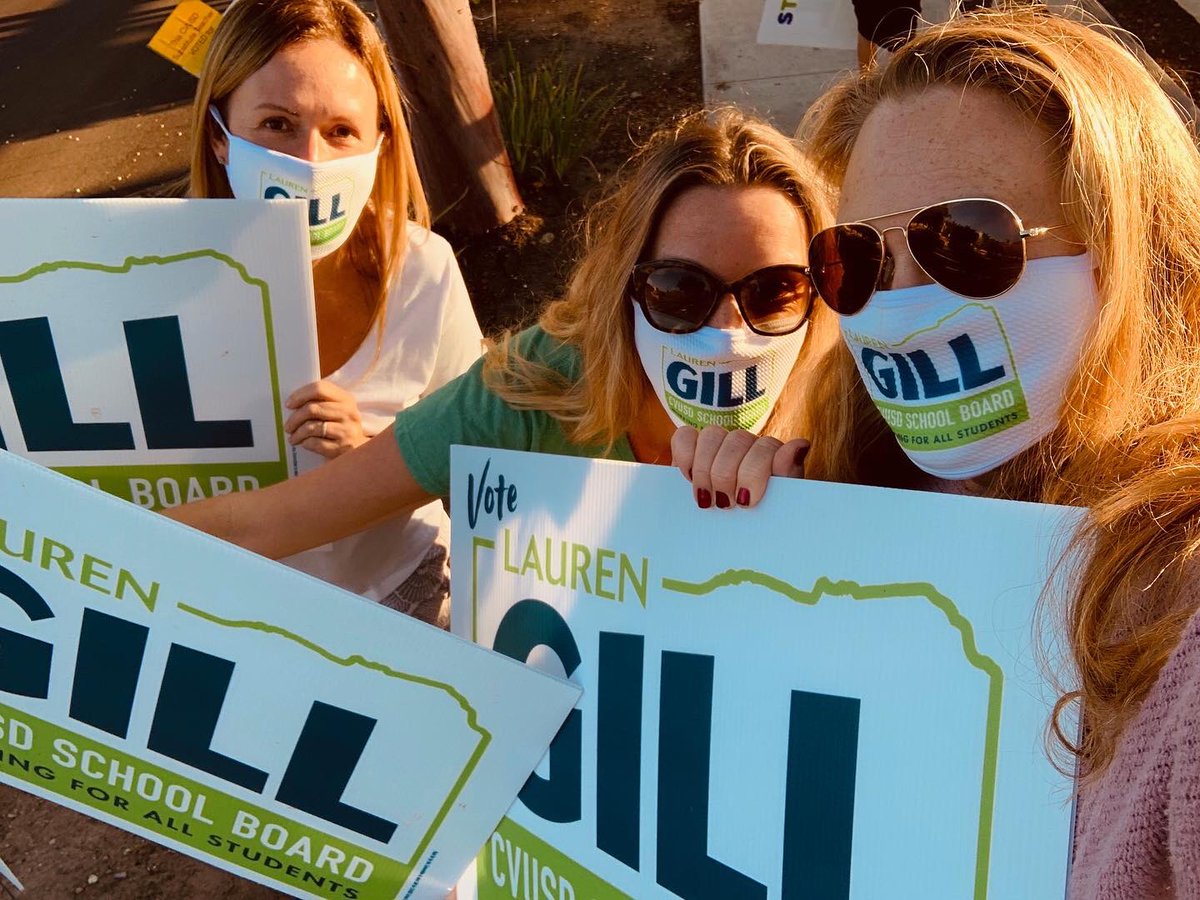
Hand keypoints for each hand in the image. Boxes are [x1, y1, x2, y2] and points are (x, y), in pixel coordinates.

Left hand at [285, 380, 368, 458]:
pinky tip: (304, 444)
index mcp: (346, 398)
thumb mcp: (337, 410)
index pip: (320, 388)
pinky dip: (305, 443)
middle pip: (312, 409)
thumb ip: (320, 402)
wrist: (360, 451)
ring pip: (311, 427)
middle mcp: (349, 412)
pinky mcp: (342, 447)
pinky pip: (315, 443)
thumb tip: (292, 403)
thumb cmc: (340, 427)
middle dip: (294, 418)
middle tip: (288, 426)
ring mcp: (347, 430)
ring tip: (293, 438)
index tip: (289, 404)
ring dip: (297, 433)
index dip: (300, 395)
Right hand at [670, 425, 808, 509]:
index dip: (753, 471)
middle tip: (726, 505)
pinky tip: (689, 479)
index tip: (746, 502)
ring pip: (712, 435)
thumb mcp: (777, 506)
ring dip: (706, 470)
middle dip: (727, 475)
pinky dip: (685, 456)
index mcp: (773, 456)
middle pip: (737, 440)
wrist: (736, 540)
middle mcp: (747, 444)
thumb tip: (799, 445)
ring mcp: (719, 443)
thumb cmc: (760, 522)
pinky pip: (685, 436)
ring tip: (707, 499)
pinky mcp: (691, 447)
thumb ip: (787, 476)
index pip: (767, 446)